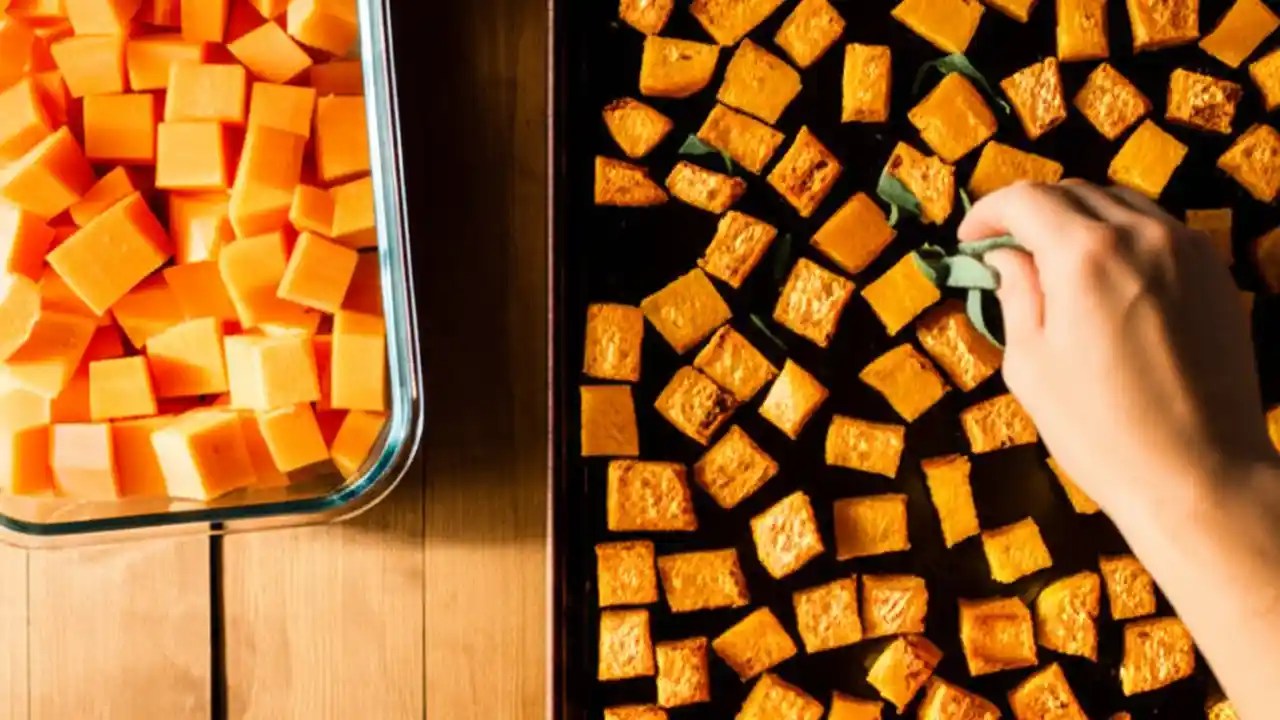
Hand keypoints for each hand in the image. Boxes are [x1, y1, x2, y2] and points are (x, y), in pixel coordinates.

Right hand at [958, 181, 1270, 512]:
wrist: (1200, 474)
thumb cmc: (1100, 430)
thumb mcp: (1032, 366)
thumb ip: (1017, 296)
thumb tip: (1007, 258)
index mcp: (1085, 255)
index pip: (1026, 200)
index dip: (988, 212)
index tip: (970, 239)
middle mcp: (1141, 235)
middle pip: (1075, 192)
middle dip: (1032, 212)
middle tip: (1007, 250)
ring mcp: (1188, 249)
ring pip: (1121, 204)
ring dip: (1080, 218)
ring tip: (1056, 261)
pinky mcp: (1217, 273)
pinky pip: (1160, 230)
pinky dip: (1123, 236)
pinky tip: (1109, 278)